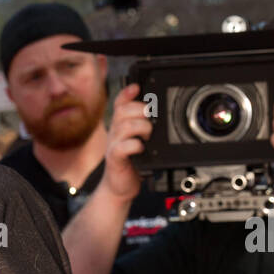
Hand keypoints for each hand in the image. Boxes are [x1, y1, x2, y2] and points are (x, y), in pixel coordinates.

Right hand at [102, 82, 152, 201]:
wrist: (121, 186)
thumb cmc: (133, 163)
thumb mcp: (140, 141)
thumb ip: (146, 127)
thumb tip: (160, 113)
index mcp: (121, 125)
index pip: (120, 103)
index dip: (127, 93)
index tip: (137, 87)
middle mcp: (115, 132)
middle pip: (123, 110)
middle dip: (140, 110)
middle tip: (150, 119)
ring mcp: (113, 144)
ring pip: (125, 126)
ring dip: (142, 128)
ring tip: (148, 137)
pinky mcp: (114, 158)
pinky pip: (122, 146)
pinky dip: (135, 145)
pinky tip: (141, 148)